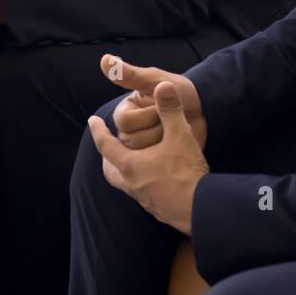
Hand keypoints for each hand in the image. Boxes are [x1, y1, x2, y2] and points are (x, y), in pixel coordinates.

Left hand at [88, 84, 209, 233]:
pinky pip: (141, 194)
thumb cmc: (187, 171)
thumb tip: (163, 85)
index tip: (92, 121)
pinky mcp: (157, 209)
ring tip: (133, 160)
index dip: (98, 130)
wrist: (203, 209)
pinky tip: (154, 177)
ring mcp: (144, 199)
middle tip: (110, 144)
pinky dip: (141, 182)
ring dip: (124, 170)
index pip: (106, 145)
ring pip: (125, 184)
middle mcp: (132, 184)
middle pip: (110, 170)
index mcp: (130, 165)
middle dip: (108, 156)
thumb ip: (170, 109)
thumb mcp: (180, 135)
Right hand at [103, 54, 207, 150]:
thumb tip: (104, 59)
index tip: (161, 106)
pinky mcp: (154, 160)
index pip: (125, 121)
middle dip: (158, 127)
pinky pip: (155, 164)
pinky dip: (170, 152)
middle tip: (170, 118)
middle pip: (132, 140)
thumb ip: (130, 74)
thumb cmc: (180, 92)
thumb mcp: (157, 81)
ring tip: (174, 129)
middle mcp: (129, 130)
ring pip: (143, 155)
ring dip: (165, 139)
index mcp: (125, 111)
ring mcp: (141, 147)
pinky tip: (178, 142)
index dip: (148, 115)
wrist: (205, 111)